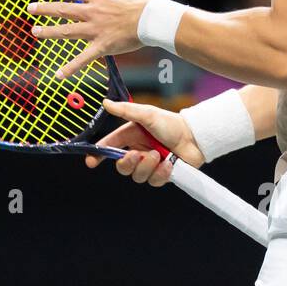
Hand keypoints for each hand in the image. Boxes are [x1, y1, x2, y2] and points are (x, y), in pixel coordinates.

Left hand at [27, 0, 154, 78]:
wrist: (153, 20)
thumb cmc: (145, 0)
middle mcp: (92, 12)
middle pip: (63, 10)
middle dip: (44, 9)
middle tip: (29, 8)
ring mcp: (95, 30)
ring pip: (66, 32)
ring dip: (49, 32)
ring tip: (34, 32)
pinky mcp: (102, 46)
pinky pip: (83, 58)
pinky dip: (70, 67)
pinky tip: (58, 75)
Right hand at [89, 98, 203, 186]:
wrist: (195, 137)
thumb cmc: (171, 123)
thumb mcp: (147, 114)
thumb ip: (126, 111)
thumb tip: (105, 103)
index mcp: (131, 137)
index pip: (110, 147)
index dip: (98, 155)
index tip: (91, 162)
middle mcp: (139, 151)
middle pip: (122, 167)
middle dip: (127, 163)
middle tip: (136, 155)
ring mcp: (150, 165)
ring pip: (137, 176)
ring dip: (147, 166)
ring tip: (159, 155)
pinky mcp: (162, 175)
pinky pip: (153, 181)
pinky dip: (161, 173)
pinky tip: (169, 163)